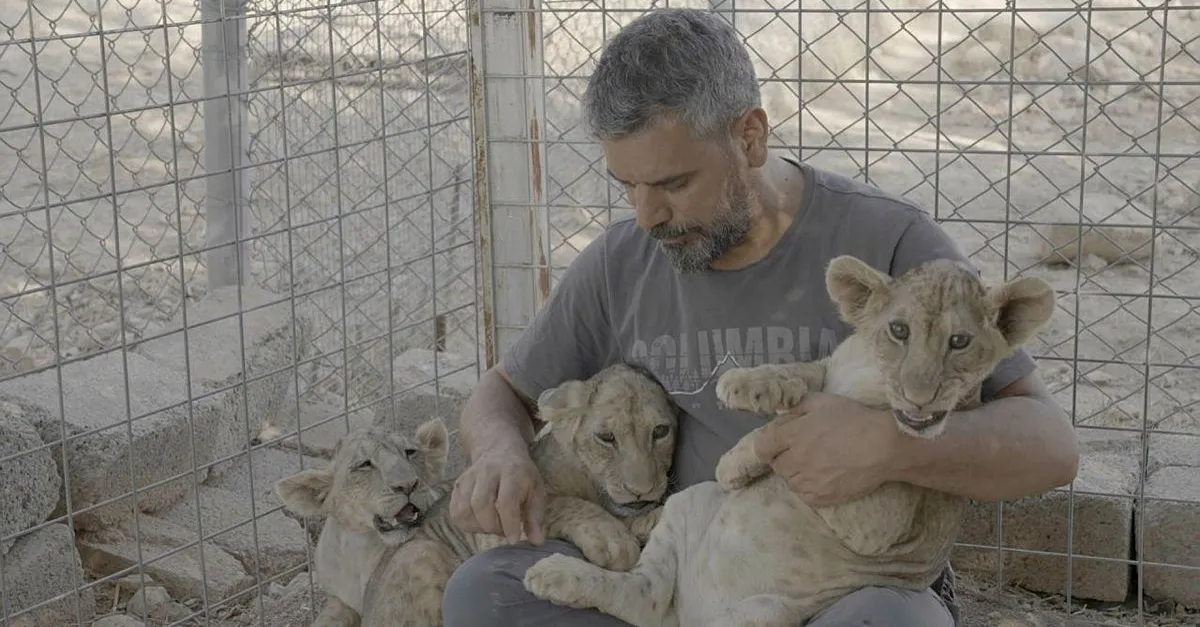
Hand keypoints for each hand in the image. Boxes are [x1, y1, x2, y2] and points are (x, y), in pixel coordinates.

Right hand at [449, 445, 546, 544]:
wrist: (499, 450)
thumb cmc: (521, 476)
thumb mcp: (536, 491)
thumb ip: (536, 517)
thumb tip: (536, 541)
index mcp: (511, 473)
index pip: (506, 500)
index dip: (509, 523)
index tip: (513, 539)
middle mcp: (487, 473)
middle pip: (480, 504)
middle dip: (492, 526)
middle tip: (503, 530)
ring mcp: (469, 478)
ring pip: (464, 509)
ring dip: (478, 527)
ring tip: (492, 526)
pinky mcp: (457, 485)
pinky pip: (455, 511)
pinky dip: (466, 524)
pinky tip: (479, 523)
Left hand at [754, 391, 897, 506]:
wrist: (884, 447)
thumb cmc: (856, 420)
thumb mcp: (825, 401)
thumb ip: (799, 405)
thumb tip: (783, 412)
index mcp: (793, 435)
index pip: (763, 446)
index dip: (767, 445)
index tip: (776, 444)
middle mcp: (796, 460)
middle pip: (777, 465)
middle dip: (784, 458)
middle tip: (802, 451)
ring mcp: (808, 481)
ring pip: (790, 481)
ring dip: (797, 474)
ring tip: (816, 465)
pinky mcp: (822, 497)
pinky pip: (805, 496)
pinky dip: (809, 488)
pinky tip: (823, 478)